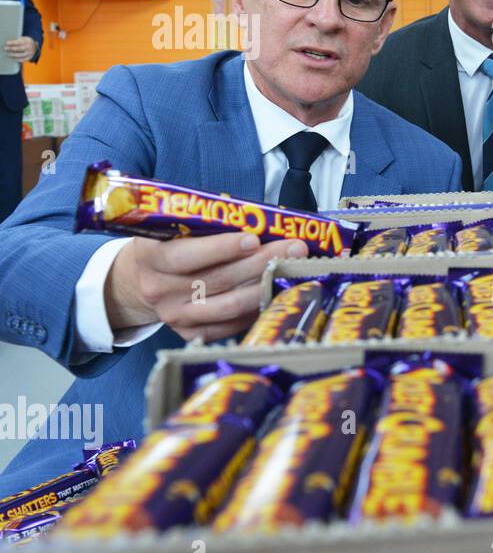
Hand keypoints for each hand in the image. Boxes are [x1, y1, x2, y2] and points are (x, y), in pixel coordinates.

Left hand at [4, 36, 36, 60]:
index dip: (12, 43)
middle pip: (19, 48)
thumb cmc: (26, 42)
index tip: (7, 43)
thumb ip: (18, 40)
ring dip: (13, 55)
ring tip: (8, 54)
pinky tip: (13, 58)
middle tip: (5, 48)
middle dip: (11, 48)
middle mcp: (30, 47)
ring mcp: (30, 53)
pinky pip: (23, 59)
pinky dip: (17, 59)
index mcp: (28, 41)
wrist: (35, 47)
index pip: (19, 42)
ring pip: (21, 55)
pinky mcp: (30, 57)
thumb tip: (10, 44)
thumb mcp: (24, 39)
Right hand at [105, 232, 307, 342]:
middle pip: (218, 279)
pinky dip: (256, 308)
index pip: (185, 257)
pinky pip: (231, 324)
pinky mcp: (191, 333)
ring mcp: (177, 316)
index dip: (221, 248)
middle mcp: (161, 291)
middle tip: (294, 248)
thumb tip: (258, 218)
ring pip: (230, 306)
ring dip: (266, 286)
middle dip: (261, 262)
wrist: (139, 281)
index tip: (253, 239)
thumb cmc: (167, 245)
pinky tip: (277, 291)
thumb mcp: (171, 227)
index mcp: (152, 259)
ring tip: (292, 268)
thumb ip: (205, 224)